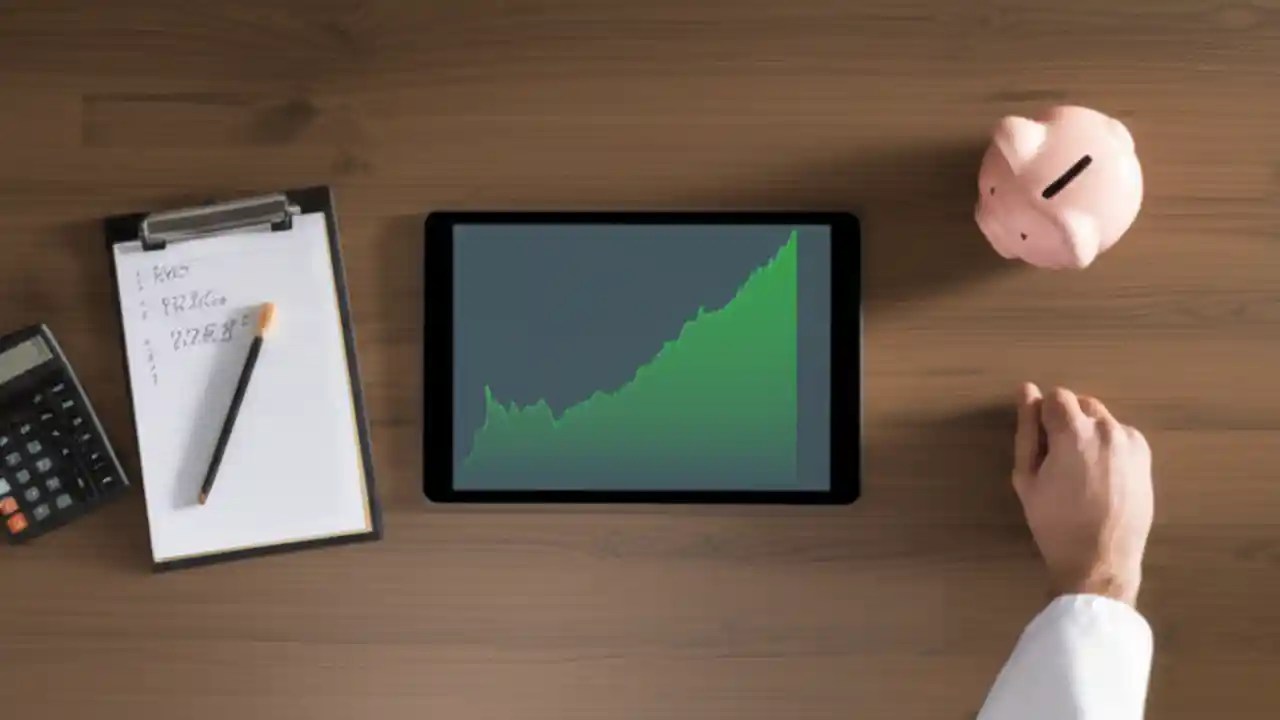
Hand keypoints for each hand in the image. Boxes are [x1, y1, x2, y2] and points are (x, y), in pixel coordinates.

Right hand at [1012, 383, 1153, 605]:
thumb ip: (1027, 430)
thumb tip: (1027, 390)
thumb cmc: (1054, 522)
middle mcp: (1108, 429)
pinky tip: (1103, 477)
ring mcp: (1132, 442)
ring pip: (1102, 420)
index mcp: (1074, 432)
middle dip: (1067, 421)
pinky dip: (1109, 447)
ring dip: (1089, 433)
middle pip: (1081, 404)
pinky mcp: (1146, 457)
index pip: (1056, 396)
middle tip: (1059, 459)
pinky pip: (1121, 436)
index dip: (1044, 416)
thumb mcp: (1027, 478)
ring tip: (1082, 471)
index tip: (1041, 443)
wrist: (1100, 560)